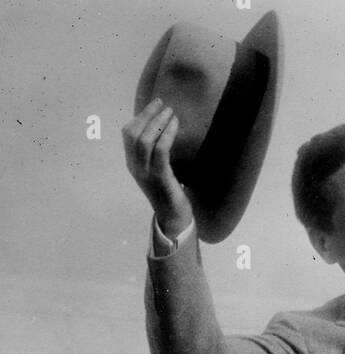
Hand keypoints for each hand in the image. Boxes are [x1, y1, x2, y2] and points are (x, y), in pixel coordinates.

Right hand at [122, 97, 192, 237]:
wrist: (173, 217)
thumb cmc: (167, 191)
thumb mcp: (155, 169)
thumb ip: (152, 153)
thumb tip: (160, 128)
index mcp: (132, 163)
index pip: (128, 133)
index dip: (140, 116)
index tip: (155, 105)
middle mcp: (135, 167)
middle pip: (134, 133)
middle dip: (149, 114)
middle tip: (164, 104)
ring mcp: (146, 173)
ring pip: (145, 140)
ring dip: (158, 122)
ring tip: (171, 112)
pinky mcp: (160, 178)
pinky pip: (160, 150)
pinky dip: (167, 134)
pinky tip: (175, 125)